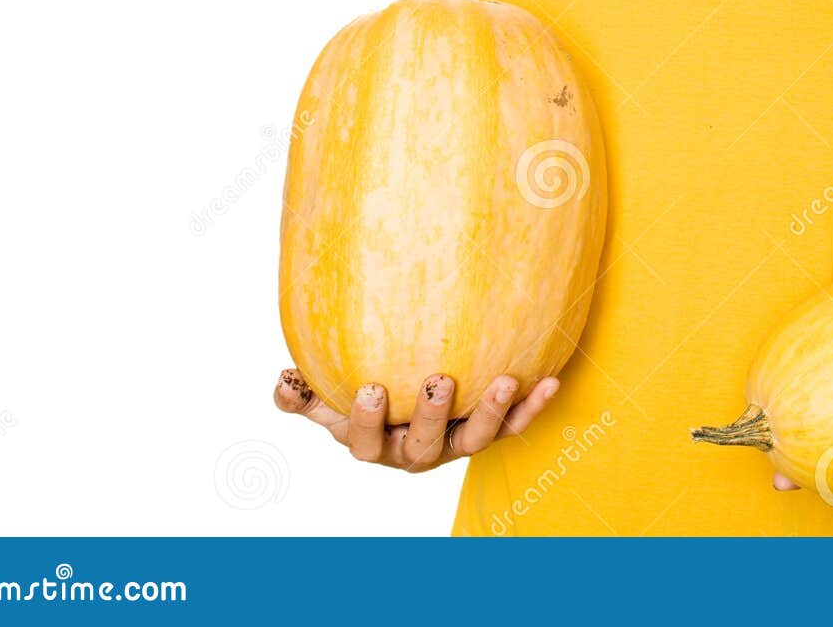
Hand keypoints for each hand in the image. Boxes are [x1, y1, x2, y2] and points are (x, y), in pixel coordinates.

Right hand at [274, 368, 557, 471]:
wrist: (408, 408)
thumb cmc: (368, 403)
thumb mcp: (329, 403)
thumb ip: (303, 395)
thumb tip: (281, 382)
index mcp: (376, 445)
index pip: (365, 442)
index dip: (366, 420)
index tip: (370, 388)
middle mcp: (417, 452)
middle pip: (423, 446)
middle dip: (430, 416)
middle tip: (439, 381)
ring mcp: (456, 443)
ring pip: (475, 439)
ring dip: (492, 411)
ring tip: (507, 380)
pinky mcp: (490, 432)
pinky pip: (515, 425)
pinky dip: (534, 406)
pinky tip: (552, 379)